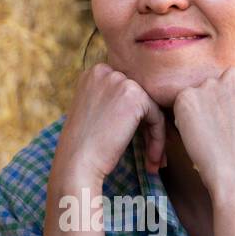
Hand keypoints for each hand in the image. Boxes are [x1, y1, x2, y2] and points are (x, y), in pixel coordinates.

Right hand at [52, 63, 166, 182]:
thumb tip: (138, 108)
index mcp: (92, 74)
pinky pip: (157, 117)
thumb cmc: (83, 147)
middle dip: (147, 126)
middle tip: (151, 154)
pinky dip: (158, 139)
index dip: (133, 118)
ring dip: (155, 136)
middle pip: (139, 98)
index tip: (137, 141)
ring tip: (153, 161)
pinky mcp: (134, 96)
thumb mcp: (93, 114)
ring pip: (151, 108)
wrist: (76, 164)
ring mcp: (119, 81)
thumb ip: (111, 102)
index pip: (125, 91)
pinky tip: (152, 159)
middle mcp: (104, 71)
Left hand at [171, 67, 234, 199]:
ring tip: (208, 138)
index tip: (233, 124)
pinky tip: (197, 139)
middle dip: (215, 104)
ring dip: (199, 112)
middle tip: (218, 132)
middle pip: (217, 86)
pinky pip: (180, 106)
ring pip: (198, 96)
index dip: (233, 106)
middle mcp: (234, 76)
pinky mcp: (186, 98)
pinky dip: (183, 121)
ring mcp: (209, 85)